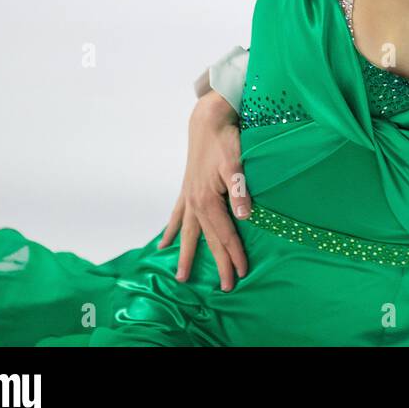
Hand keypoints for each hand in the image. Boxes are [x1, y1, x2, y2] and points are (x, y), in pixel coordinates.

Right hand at [158, 91, 249, 290]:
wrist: (207, 120)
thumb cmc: (225, 140)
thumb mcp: (236, 164)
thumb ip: (240, 190)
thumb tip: (246, 216)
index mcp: (207, 201)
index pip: (225, 235)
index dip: (235, 255)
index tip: (242, 273)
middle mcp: (194, 203)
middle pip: (208, 239)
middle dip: (218, 263)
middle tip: (226, 287)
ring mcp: (187, 197)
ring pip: (188, 233)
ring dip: (187, 254)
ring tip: (182, 277)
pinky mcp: (186, 190)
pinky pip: (176, 216)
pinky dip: (170, 231)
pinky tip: (163, 244)